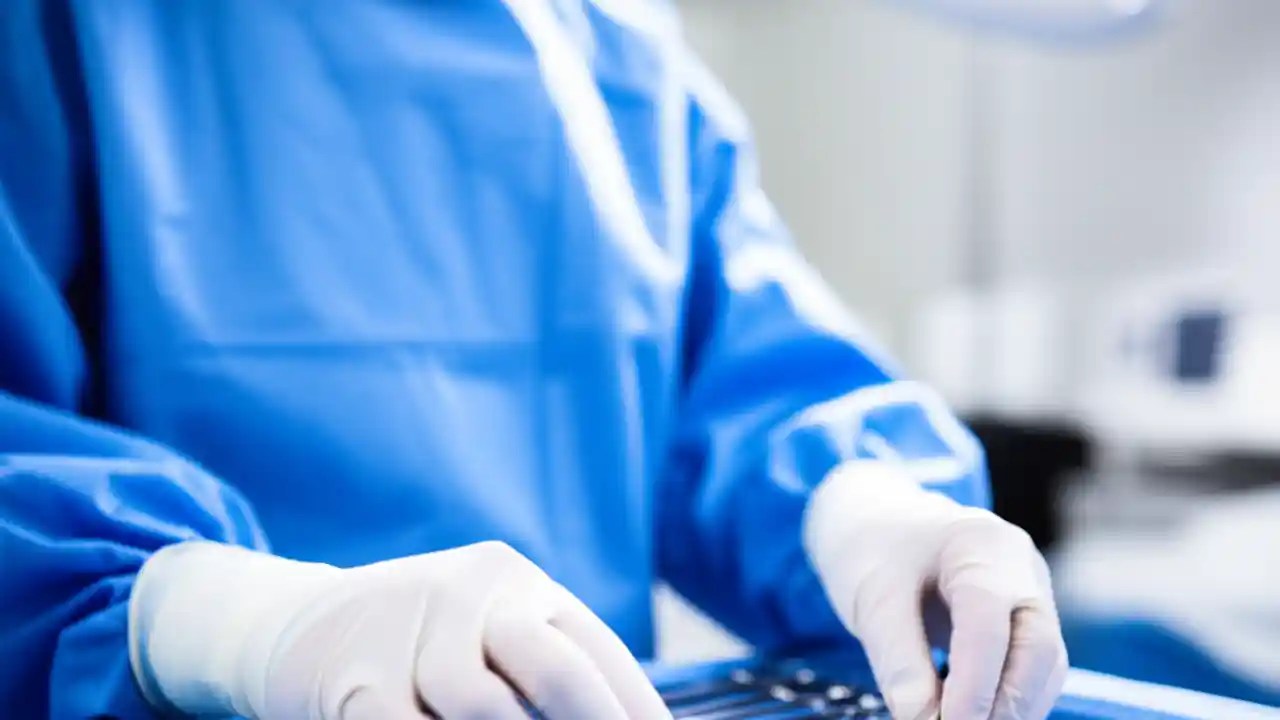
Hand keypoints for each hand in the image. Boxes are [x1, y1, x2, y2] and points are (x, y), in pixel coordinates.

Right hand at [129, 540, 669, 719]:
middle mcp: (476, 590)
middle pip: (554, 667)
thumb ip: (544, 682)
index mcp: (521, 584)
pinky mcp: (353, 671)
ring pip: (480, 704)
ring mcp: (412, 623)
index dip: (634, 713)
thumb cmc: (420, 650)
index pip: (597, 657)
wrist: (295, 624)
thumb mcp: (487, 644)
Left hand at [804, 462, 1067, 719]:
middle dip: (1005, 704)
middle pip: (1038, 648)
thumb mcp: (870, 601)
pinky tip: (974, 714)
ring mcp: (1033, 589)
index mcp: (979, 544)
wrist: (879, 522)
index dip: (973, 687)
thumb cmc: (872, 551)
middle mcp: (1021, 565)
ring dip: (1012, 709)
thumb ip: (898, 662)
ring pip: (1045, 665)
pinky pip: (1034, 667)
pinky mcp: (1030, 616)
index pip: (988, 625)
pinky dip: (1009, 699)